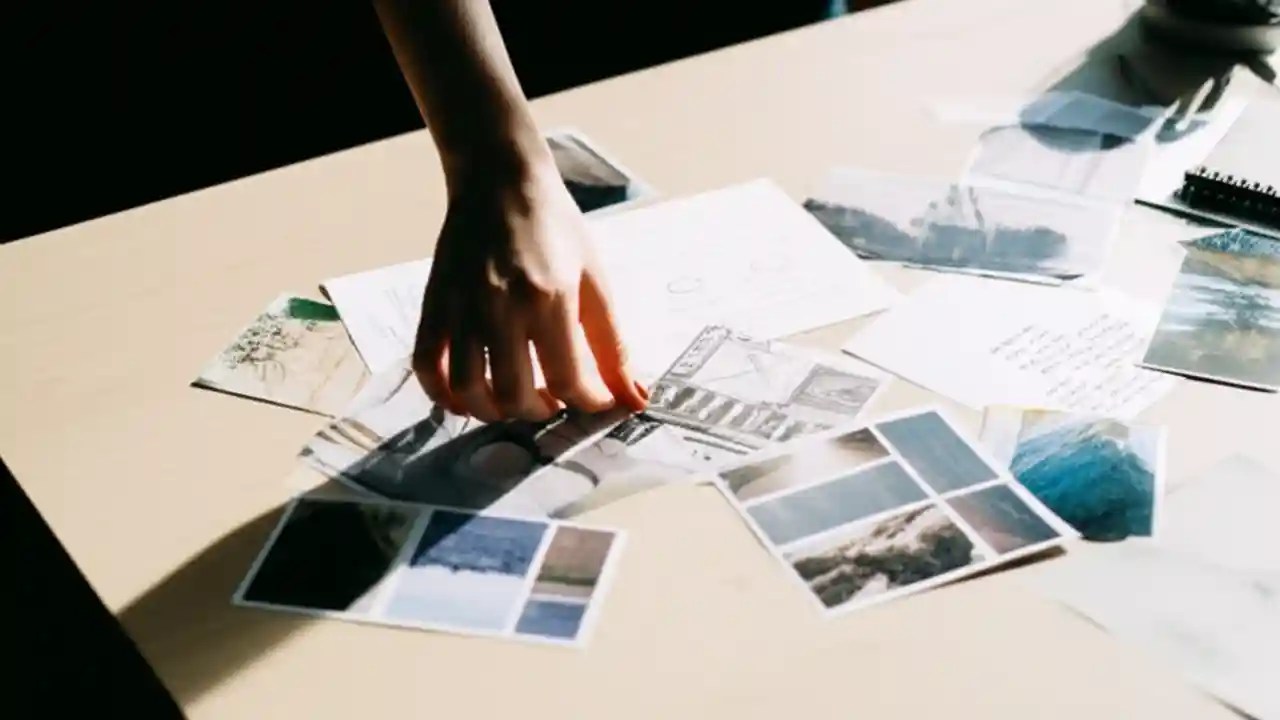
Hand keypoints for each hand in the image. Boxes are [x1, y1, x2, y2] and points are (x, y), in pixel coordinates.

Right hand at [412, 159, 648, 421]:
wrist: (499, 182)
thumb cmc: (555, 228)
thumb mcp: (595, 281)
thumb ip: (613, 345)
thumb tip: (635, 399)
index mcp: (549, 298)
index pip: (567, 379)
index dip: (586, 402)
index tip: (594, 399)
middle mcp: (500, 307)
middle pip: (514, 394)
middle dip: (539, 411)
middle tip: (552, 401)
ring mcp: (461, 308)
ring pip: (468, 389)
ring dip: (494, 411)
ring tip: (514, 402)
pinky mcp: (434, 305)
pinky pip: (427, 367)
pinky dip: (444, 395)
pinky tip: (468, 398)